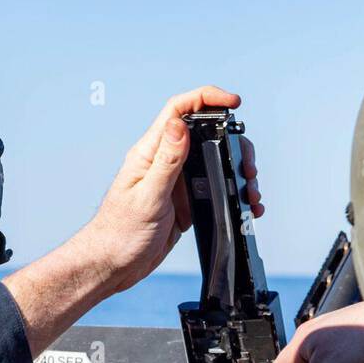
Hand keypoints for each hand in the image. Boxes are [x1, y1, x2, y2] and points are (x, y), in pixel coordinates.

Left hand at [76, 85, 263, 296]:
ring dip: (236, 172)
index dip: (206, 98)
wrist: (114, 264)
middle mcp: (164, 163)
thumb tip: (178, 123)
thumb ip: (165, 160)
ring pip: (213, 162)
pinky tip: (242, 205)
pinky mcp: (184, 202)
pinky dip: (231, 194)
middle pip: (205, 134)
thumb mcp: (147, 196)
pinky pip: (213, 188)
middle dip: (233, 143)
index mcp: (150, 154)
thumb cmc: (120, 233)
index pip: (179, 111)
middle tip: (247, 164)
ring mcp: (175, 182)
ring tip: (249, 190)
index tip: (232, 102)